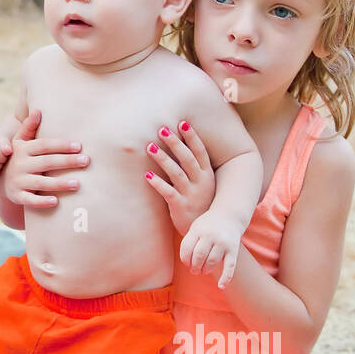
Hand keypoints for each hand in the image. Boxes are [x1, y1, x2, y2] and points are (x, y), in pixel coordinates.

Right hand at [1, 108, 88, 207]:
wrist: (3, 181)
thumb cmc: (20, 158)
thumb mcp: (20, 142)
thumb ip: (29, 127)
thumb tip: (37, 110)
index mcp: (23, 149)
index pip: (44, 146)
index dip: (61, 145)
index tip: (79, 146)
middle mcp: (20, 165)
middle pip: (46, 162)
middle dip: (67, 162)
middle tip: (86, 161)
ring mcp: (18, 181)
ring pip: (41, 183)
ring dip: (59, 183)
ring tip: (77, 184)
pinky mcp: (18, 197)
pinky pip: (30, 200)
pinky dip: (42, 201)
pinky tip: (56, 201)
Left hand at [144, 121, 216, 236]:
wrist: (204, 230)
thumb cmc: (200, 203)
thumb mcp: (203, 184)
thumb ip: (193, 168)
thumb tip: (179, 146)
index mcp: (207, 175)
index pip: (200, 152)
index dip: (192, 137)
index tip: (183, 123)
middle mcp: (201, 182)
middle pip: (187, 159)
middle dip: (175, 143)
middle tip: (162, 129)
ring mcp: (191, 194)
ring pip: (176, 173)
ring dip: (163, 159)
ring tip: (150, 147)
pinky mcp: (180, 206)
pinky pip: (168, 192)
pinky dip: (158, 183)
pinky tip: (147, 175)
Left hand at [179, 208, 246, 289]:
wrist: (229, 215)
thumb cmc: (208, 225)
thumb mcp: (196, 227)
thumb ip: (189, 241)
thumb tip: (187, 263)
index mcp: (198, 230)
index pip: (187, 248)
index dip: (185, 259)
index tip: (187, 263)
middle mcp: (211, 235)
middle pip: (199, 256)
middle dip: (195, 266)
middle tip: (194, 271)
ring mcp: (223, 242)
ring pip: (212, 262)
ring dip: (206, 270)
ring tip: (203, 271)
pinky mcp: (233, 249)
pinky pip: (230, 266)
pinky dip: (226, 277)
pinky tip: (221, 286)